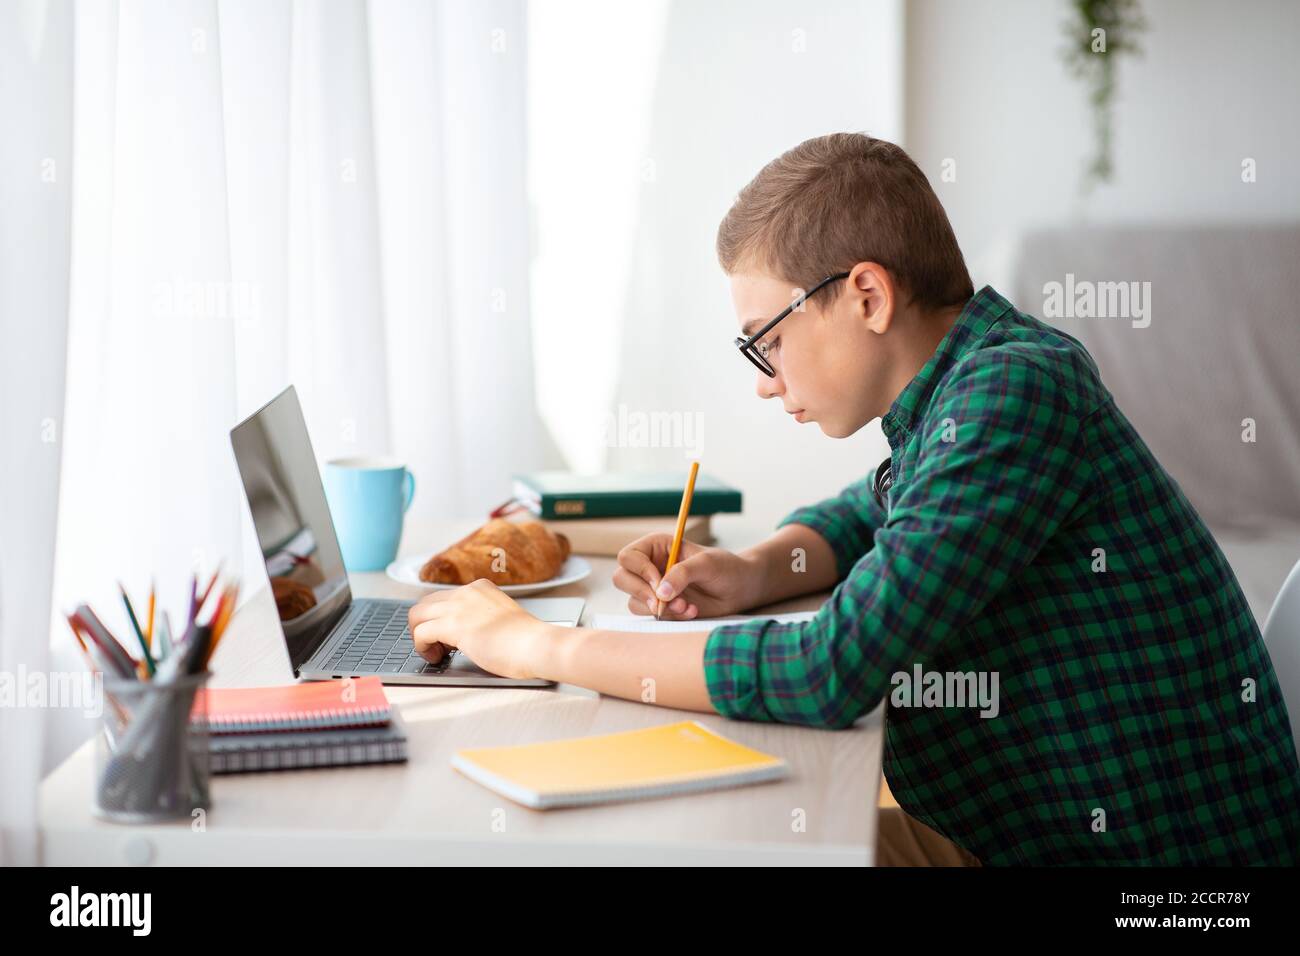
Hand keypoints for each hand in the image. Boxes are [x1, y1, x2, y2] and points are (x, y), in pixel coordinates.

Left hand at [406, 579, 553, 679]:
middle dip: (423, 625)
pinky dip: (422, 647)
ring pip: (416, 615)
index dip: (438, 619)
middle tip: (435, 646)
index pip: (442, 598)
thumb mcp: (500, 617)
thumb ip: (480, 617)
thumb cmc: (526, 640)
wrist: (536, 645)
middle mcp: (466, 592)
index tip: (444, 637)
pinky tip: (436, 657)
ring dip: (419, 636)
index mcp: (479, 588)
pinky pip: (420, 632)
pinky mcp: (454, 625)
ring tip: (435, 653)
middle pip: (424, 604)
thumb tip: (462, 633)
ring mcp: (459, 606)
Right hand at [613, 534, 761, 619]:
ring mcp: (654, 588)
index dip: (640, 571)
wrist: (740, 589)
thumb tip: (660, 593)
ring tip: (686, 606)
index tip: (659, 583)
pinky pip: (652, 616)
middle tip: (663, 602)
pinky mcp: (662, 607)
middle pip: (622, 578)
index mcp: (656, 547)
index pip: (629, 557)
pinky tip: (691, 611)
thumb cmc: (726, 568)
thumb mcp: (707, 564)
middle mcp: (650, 566)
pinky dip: (670, 617)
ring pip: (634, 601)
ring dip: (659, 608)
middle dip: (642, 593)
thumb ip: (682, 574)